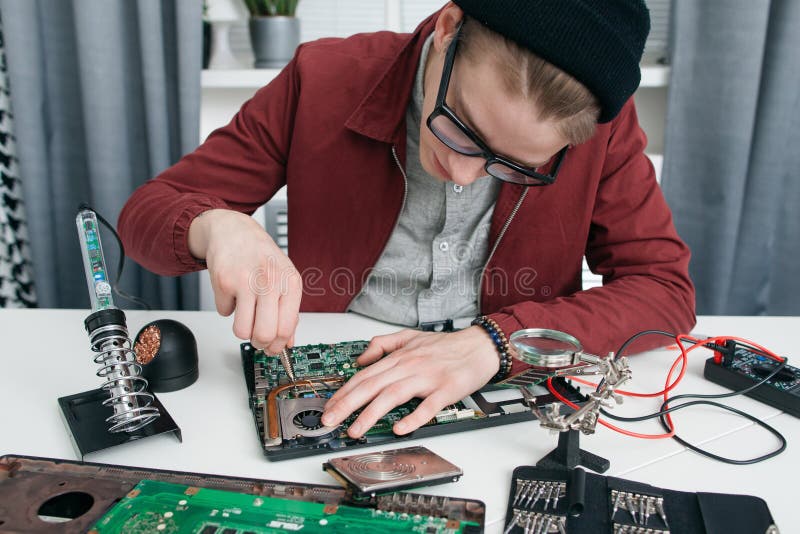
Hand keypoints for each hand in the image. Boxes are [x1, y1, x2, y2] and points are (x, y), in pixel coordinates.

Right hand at [188, 209, 301, 352]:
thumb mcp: (284, 281)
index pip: (286, 328)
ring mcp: (246, 281)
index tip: (272, 349)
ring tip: (244, 311)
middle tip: (256, 337)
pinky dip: (227, 307)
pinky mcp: (224, 281)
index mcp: (291, 283)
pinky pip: (224, 313)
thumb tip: (287, 344)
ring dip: (241, 327)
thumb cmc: (262, 257)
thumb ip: (288, 313)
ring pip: (241, 331)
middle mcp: (271, 281)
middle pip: (263, 334)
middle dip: (258, 343)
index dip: (277, 346)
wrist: (234, 231)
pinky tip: (233, 290)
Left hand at [321, 326, 499, 436]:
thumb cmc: (447, 345)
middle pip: (372, 385)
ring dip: (371, 414)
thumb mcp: (410, 336)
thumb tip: (361, 358)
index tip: (328, 406)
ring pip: (394, 395)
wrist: (480, 346)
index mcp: (399, 356)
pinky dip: (414, 417)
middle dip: (347, 404)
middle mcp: (410, 366)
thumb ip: (383, 343)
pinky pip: (428, 406)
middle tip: (330, 420)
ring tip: (355, 430)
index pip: (364, 375)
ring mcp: (428, 378)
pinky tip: (400, 428)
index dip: (343, 391)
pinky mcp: (446, 390)